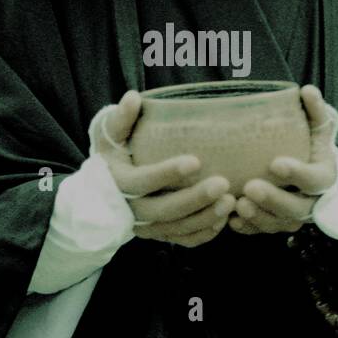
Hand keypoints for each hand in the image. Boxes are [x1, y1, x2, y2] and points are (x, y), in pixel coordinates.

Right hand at [94, 90, 235, 247]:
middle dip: (195, 199)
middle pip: (164, 211)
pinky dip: (205, 233)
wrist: (106, 189)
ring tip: (231, 200)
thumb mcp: (110, 135)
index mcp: (118, 183)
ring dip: (205, 217)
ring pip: (177, 228)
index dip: (168, 173)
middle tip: (224, 183)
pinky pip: (184, 240)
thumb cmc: (114, 154)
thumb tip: (133, 98)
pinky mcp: (161, 234)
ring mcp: (147, 227)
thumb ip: (121, 118)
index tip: (196, 161)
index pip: (143, 182)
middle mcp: (131, 211)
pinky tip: (224, 218)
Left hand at [229, 84, 337, 235]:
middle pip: (297, 209)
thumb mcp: (316, 127)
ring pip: (279, 224)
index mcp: (323, 177)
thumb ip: (314, 110)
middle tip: (250, 186)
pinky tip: (231, 220)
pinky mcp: (277, 225)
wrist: (310, 173)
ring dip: (259, 217)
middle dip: (273, 200)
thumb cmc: (310, 145)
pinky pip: (263, 232)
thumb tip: (307, 90)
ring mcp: (294, 217)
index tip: (275, 163)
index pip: (314, 179)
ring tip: (238, 204)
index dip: (296, 173)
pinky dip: (248, 228)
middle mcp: (312, 202)